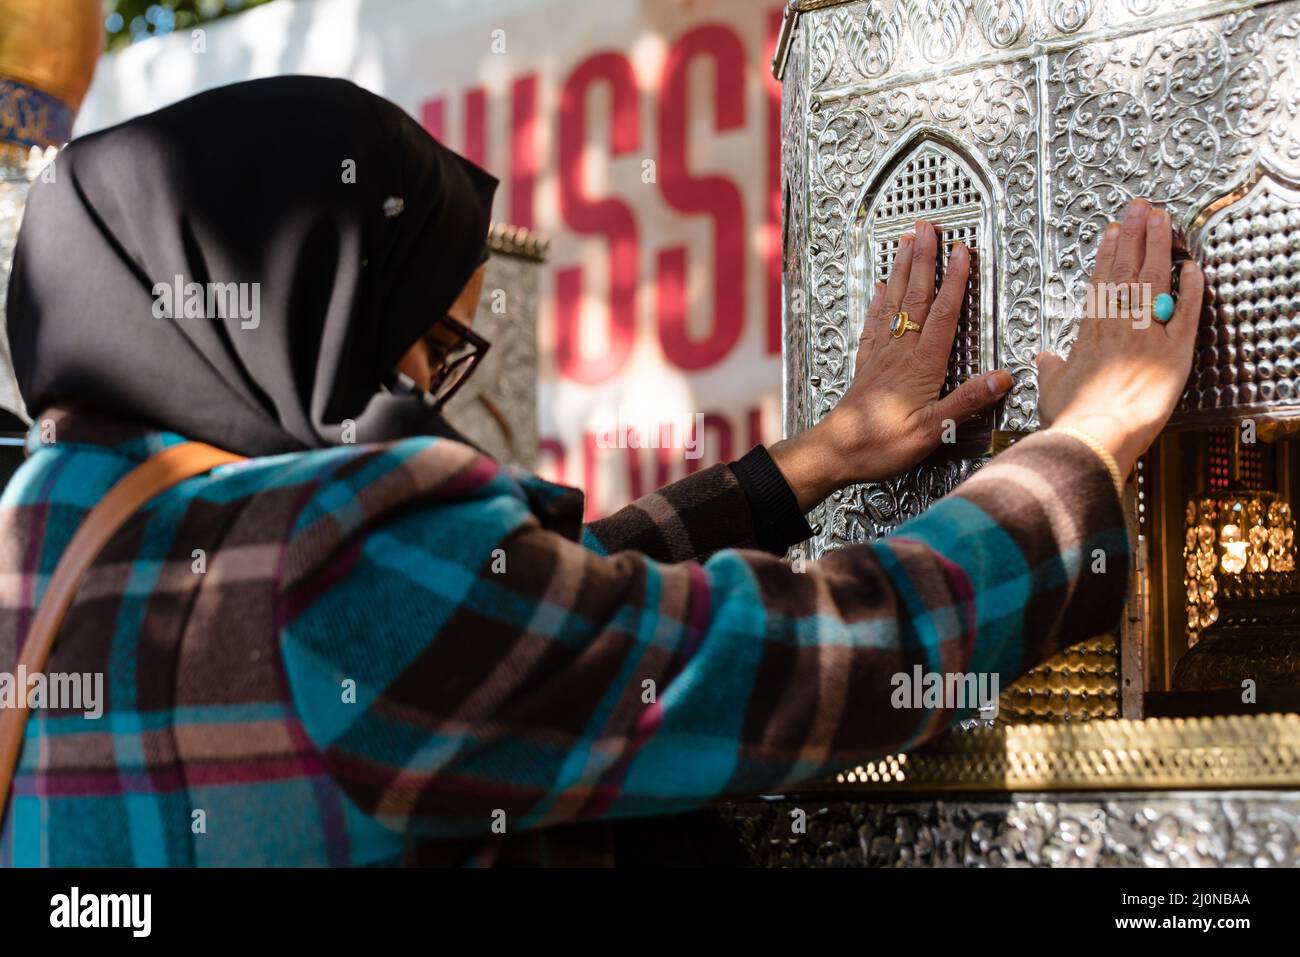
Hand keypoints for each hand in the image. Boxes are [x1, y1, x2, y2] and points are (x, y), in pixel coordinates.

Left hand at [771, 219, 1012, 510]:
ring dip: (902, 270)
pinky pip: (875, 324)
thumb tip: (1002, 378)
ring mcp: (881, 356)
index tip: (963, 251)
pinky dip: (880, 302)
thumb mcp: (933, 431)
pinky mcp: (867, 366)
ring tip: (905, 242)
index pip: (945, 314)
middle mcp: (900, 353)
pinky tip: (881, 288)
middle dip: (924, 259)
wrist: (837, 452)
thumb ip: (966, 401)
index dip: (956, 281)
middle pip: (916, 297)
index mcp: (922, 366)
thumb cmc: (881, 445)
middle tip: (927, 226)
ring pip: (895, 303)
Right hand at [1038, 198, 1204, 477]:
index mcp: (1090, 334)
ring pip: (1153, 283)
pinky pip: (1186, 315)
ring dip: (1159, 249)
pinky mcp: (1173, 354)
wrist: (1094, 437)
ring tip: (1162, 221)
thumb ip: (1051, 369)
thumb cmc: (1071, 419)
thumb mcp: (1051, 390)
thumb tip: (1044, 358)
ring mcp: (1146, 337)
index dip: (1109, 254)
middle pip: (1127, 272)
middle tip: (1140, 208)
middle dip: (1135, 236)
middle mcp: (1118, 328)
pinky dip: (1191, 291)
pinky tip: (1194, 269)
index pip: (1100, 283)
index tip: (1114, 232)